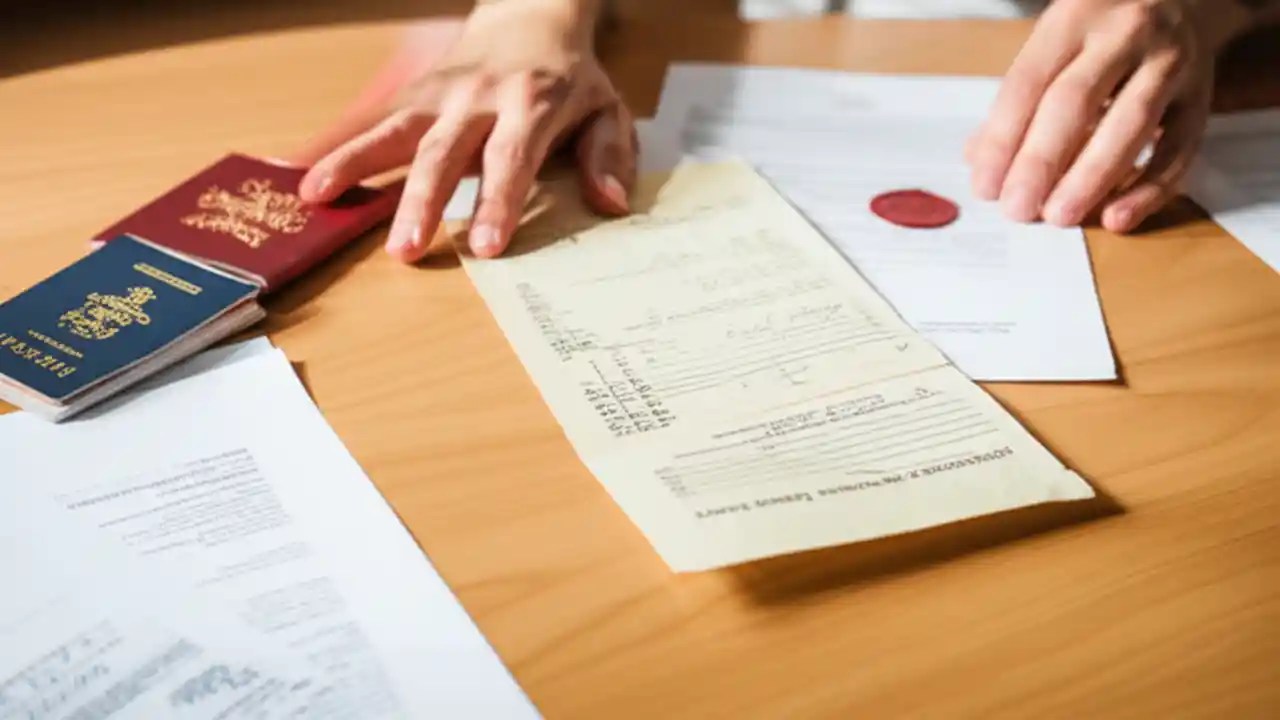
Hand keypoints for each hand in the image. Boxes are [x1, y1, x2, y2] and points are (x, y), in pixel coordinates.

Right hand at [299, 1, 634, 260]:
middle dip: (422, 202)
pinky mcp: (412, 95)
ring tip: (319, 201)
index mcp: (532, 104)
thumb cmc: (571, 79)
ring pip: (394, 131)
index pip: (511, 159)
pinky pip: (371, 122)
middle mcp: (479, 97)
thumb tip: (611, 203)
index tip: (484, 246)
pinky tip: (305, 177)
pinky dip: (336, 147)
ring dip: (355, 165)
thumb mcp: (608, 110)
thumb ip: (608, 156)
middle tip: (404, 250)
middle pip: (444, 151)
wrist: (531, 16)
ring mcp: (438, 93)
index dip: (497, 202)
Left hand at [967, 0, 1248, 232]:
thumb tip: (979, 160)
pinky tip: (1117, 217)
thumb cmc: (1100, 34)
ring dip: (1090, 178)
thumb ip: (1020, 100)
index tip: (986, 186)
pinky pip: (1179, 149)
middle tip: (1017, 209)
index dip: (1003, 138)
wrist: (1183, 0)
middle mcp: (1124, 33)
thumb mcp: (1056, 46)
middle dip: (1041, 162)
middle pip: (1075, 101)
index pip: (1029, 81)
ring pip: (1130, 125)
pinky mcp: (1201, 97)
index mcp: (1074, 16)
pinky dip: (1148, 189)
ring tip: (1059, 216)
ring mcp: (1169, 62)